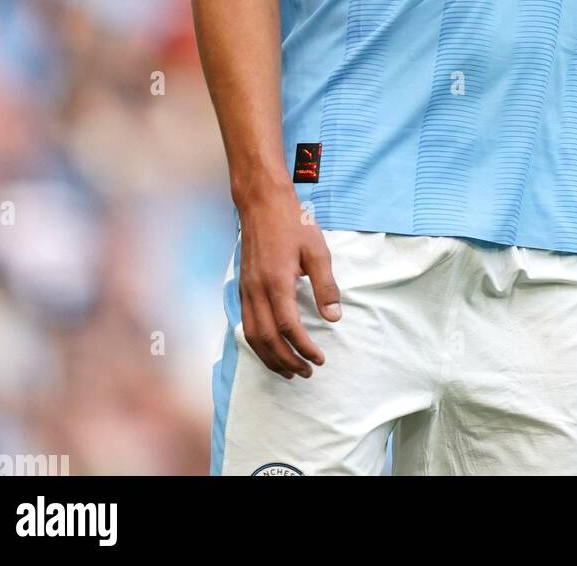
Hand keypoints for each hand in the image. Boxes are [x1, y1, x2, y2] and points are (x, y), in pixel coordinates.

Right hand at [235, 176, 341, 378]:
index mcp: (276, 282)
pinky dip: (258, 344)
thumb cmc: (292, 223)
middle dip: (287, 361)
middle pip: (267, 339)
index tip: (320, 358)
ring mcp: (245, 290)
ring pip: (252, 336)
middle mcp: (256, 291)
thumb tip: (333, 317)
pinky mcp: (242, 288)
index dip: (304, 347)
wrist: (261, 203)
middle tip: (306, 372)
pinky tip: (269, 348)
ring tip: (288, 370)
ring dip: (270, 358)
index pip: (289, 327)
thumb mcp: (317, 250)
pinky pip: (246, 324)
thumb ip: (325, 285)